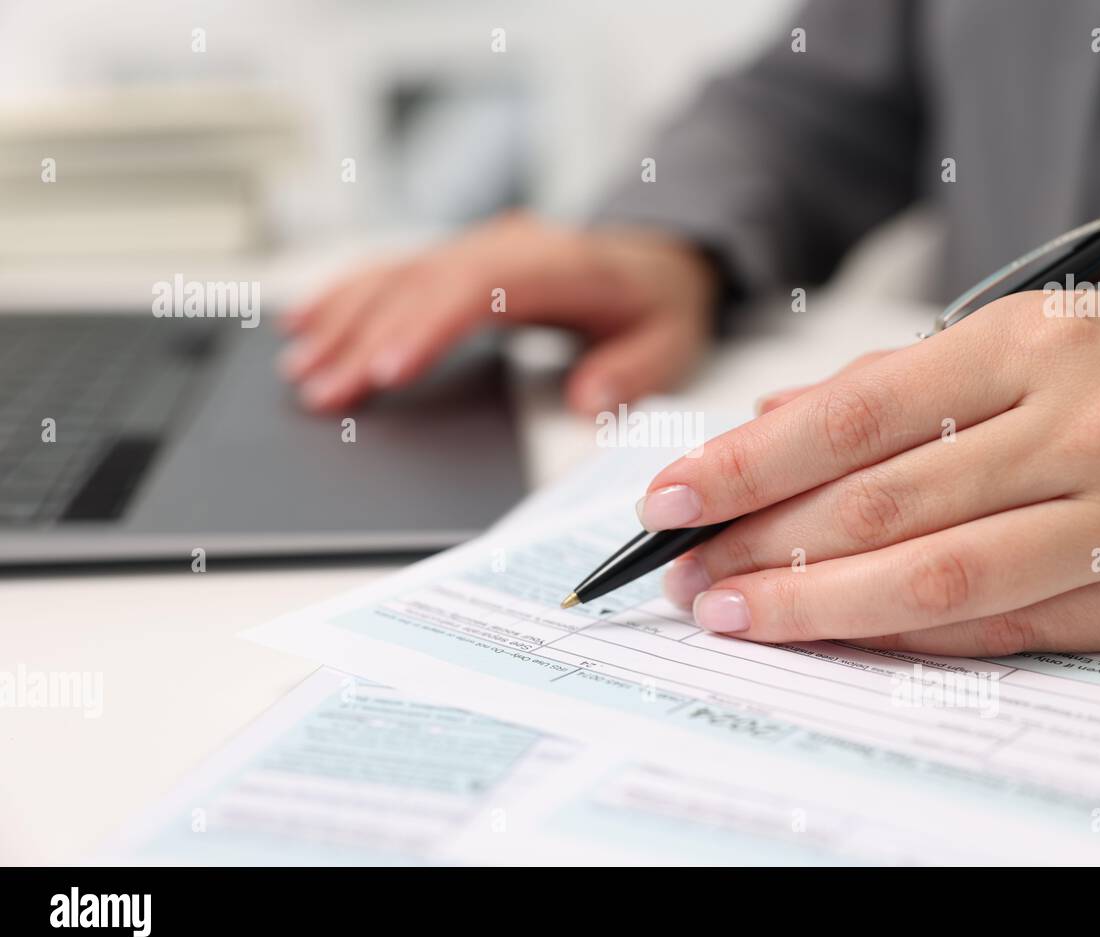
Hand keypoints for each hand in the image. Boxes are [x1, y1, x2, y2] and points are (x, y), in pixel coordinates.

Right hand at [278, 212, 717, 413]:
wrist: (659, 259)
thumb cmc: (657, 305)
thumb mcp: (670, 342)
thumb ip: (633, 371)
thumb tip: (587, 399)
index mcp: (559, 263)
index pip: (478, 288)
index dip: (427, 326)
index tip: (386, 371)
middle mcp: (508, 246)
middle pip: (422, 285)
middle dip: (363, 339)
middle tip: (320, 391)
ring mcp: (478, 247)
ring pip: (397, 274)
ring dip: (342, 318)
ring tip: (299, 367)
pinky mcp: (460, 258)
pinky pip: (394, 269)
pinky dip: (346, 295)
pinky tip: (306, 319)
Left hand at [643, 292, 1099, 653]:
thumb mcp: (1028, 338)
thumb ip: (896, 385)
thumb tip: (768, 425)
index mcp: (1028, 342)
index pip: (853, 414)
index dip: (747, 465)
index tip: (669, 498)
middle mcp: (1075, 422)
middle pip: (880, 503)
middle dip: (761, 544)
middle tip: (687, 572)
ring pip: (935, 576)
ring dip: (817, 605)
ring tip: (737, 614)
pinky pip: (1005, 628)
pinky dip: (909, 635)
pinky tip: (842, 635)